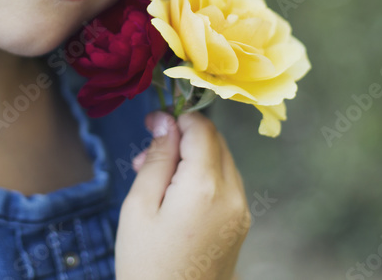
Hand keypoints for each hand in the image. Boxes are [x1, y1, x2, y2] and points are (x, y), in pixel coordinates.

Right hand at [115, 111, 250, 279]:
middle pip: (215, 141)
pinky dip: (204, 178)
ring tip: (156, 181)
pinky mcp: (241, 225)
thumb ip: (157, 158)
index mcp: (205, 187)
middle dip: (183, 139)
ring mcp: (241, 212)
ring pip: (222, 161)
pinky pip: (226, 185)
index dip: (176, 118)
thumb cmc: (147, 264)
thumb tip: (166, 121)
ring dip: (193, 158)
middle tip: (147, 157)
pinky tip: (176, 197)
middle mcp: (232, 195)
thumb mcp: (139, 206)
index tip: (151, 125)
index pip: (201, 128)